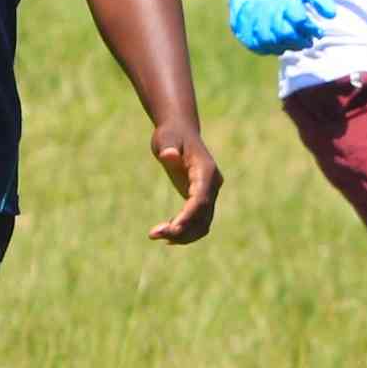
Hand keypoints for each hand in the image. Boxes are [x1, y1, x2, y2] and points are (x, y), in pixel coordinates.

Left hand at [147, 123, 221, 243]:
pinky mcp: (203, 199)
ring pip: (203, 223)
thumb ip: (168, 147)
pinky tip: (166, 235)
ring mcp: (209, 193)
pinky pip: (199, 222)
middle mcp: (212, 184)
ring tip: (156, 235)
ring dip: (183, 235)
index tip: (172, 229)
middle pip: (203, 216)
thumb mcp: (166, 138)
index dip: (188, 216)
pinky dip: (185, 231)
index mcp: (205, 171)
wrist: (180, 131)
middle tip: (154, 234)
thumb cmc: (171, 134)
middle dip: (182, 229)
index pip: (201, 199)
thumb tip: (168, 155)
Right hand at [228, 0, 337, 54]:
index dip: (310, 29)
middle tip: (308, 40)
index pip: (299, 19)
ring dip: (287, 46)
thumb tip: (332, 15)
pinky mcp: (242, 31)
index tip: (317, 31)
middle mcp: (264, 7)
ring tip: (294, 40)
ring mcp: (251, 20)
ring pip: (273, 42)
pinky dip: (272, 48)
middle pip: (286, 33)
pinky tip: (279, 41)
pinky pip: (260, 47)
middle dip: (300, 40)